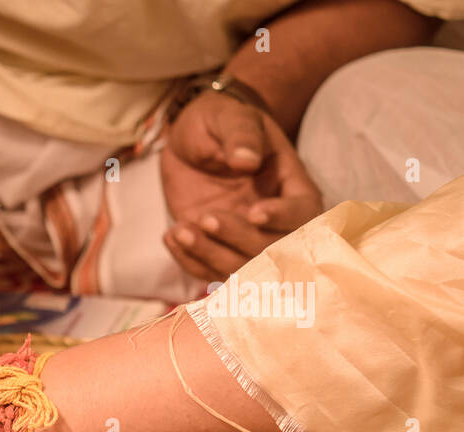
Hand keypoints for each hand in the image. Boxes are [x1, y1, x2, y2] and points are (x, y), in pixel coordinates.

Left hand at [161, 92, 321, 281]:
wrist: (191, 139)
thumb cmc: (219, 121)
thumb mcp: (229, 117)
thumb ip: (241, 135)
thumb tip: (246, 159)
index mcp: (291, 186)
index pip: (303, 214)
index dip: (282, 218)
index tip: (254, 211)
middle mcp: (274, 220)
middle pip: (272, 249)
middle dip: (239, 239)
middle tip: (205, 217)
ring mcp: (243, 238)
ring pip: (239, 268)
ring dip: (209, 255)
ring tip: (179, 230)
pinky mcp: (215, 248)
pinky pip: (207, 272)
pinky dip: (188, 261)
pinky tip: (171, 236)